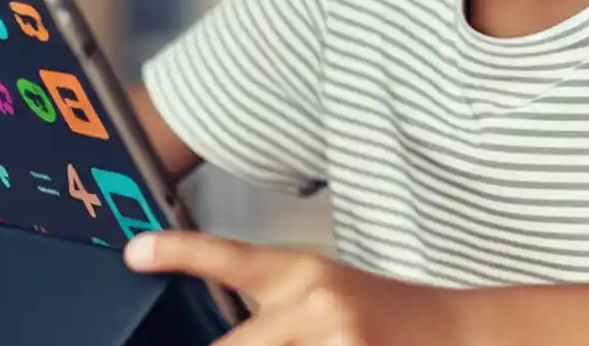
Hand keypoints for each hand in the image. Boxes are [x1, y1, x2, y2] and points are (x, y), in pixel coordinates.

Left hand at [124, 231, 465, 344]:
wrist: (453, 333)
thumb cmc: (383, 315)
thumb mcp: (324, 294)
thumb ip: (272, 308)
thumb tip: (221, 335)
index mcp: (304, 275)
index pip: (230, 256)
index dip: (177, 252)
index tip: (135, 252)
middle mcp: (316, 306)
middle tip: (263, 339)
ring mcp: (336, 343)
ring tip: (314, 341)